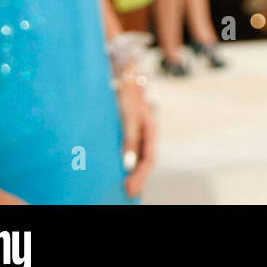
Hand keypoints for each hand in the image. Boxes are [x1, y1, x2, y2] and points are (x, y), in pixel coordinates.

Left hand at [115, 73, 156, 198]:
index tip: (130, 190)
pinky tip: (115, 170)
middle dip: (137, 179)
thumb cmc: (125, 91)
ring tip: (124, 189)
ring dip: (131, 172)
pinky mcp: (124, 129)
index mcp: (150, 130)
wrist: (120, 71)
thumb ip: (129, 139)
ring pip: (137, 156)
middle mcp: (145, 132)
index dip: (140, 176)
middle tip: (129, 195)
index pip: (148, 159)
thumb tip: (128, 165)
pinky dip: (124, 162)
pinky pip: (127, 150)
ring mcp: (135, 131)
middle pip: (144, 161)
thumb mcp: (128, 116)